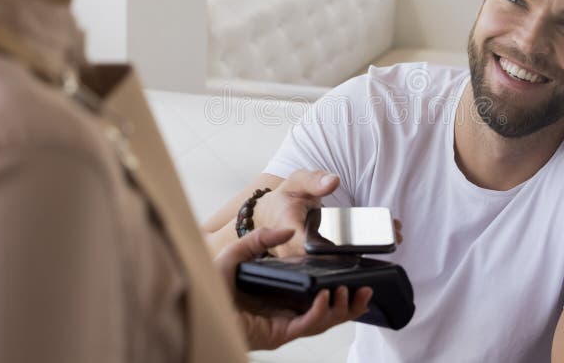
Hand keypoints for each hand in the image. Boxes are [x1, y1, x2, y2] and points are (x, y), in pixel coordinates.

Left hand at [215, 227, 372, 350]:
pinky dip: (319, 312)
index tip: (356, 273)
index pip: (320, 292)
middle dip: (351, 303)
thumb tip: (288, 230)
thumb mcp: (236, 253)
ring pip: (323, 321)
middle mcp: (289, 310)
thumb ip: (259, 238)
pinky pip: (306, 325)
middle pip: (329, 310)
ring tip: (349, 291)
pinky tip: (324, 298)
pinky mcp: (278, 333)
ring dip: (340, 308)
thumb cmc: (213, 284)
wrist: (196, 304)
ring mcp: (285, 323)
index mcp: (285, 293)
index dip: (340, 286)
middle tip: (367, 288)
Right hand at [251, 170, 403, 256]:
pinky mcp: (323, 260)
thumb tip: (333, 181)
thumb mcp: (296, 182)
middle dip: (364, 251)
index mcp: (290, 233)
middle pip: (332, 261)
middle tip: (393, 236)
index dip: (335, 253)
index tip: (360, 248)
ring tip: (395, 234)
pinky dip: (365, 250)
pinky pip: (343, 259)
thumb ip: (313, 180)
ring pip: (341, 263)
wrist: (273, 214)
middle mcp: (300, 253)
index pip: (311, 250)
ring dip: (369, 251)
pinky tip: (385, 238)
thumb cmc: (285, 198)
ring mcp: (312, 260)